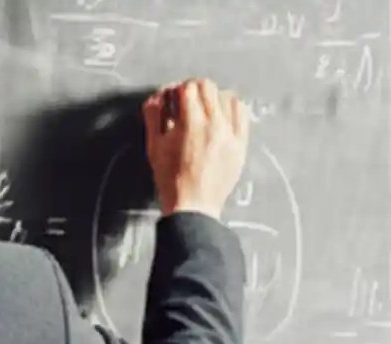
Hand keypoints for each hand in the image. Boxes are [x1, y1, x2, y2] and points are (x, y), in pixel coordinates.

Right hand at [143, 78, 249, 219]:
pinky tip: (222, 115)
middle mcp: (214, 124)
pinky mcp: (241, 142)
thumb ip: (153, 118)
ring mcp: (231, 133)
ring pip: (227, 96)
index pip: (188, 88)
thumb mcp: (154, 147)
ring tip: (205, 110)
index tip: (173, 97)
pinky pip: (242, 113)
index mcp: (191, 124)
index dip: (177, 90)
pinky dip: (231, 108)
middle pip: (208, 87)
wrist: (194, 205)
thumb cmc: (171, 179)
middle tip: (187, 101)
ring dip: (213, 98)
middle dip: (194, 89)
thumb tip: (157, 96)